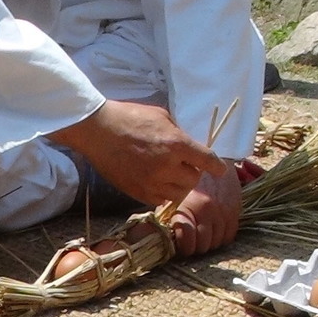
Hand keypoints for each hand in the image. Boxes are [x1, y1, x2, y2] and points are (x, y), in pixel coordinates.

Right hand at [50, 98, 217, 209]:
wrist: (98, 131)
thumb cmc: (129, 117)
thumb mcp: (161, 116)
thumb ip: (178, 134)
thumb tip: (188, 147)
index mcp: (176, 144)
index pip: (207, 160)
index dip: (216, 166)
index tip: (220, 170)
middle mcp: (167, 166)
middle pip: (194, 180)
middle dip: (192, 172)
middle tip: (184, 165)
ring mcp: (151, 182)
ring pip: (178, 193)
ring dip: (178, 185)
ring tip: (169, 175)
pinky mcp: (137, 192)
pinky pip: (160, 200)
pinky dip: (163, 193)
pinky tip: (156, 182)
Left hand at [165, 162, 243, 256]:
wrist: (217, 159)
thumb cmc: (192, 178)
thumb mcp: (177, 194)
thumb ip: (171, 215)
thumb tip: (167, 236)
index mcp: (192, 207)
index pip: (188, 241)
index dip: (183, 247)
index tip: (181, 244)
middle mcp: (210, 211)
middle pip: (203, 246)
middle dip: (195, 247)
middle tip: (191, 241)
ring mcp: (224, 212)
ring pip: (217, 243)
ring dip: (208, 243)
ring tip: (202, 235)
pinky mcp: (235, 211)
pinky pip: (229, 236)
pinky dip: (221, 238)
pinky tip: (214, 231)